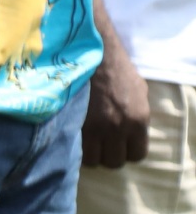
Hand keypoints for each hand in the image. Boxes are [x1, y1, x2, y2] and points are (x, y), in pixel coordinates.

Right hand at [84, 49, 151, 169]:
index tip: (118, 144)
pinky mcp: (74, 122)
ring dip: (90, 153)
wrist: (89, 52)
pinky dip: (75, 146)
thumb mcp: (139, 90)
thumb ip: (138, 114)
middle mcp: (118, 128)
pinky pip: (76, 148)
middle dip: (107, 154)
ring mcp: (94, 126)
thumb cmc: (116, 68)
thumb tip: (132, 129)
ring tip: (86, 141)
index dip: (126, 152)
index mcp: (138, 121)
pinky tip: (75, 135)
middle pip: (114, 161)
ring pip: (93, 160)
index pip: (136, 155)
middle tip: (100, 143)